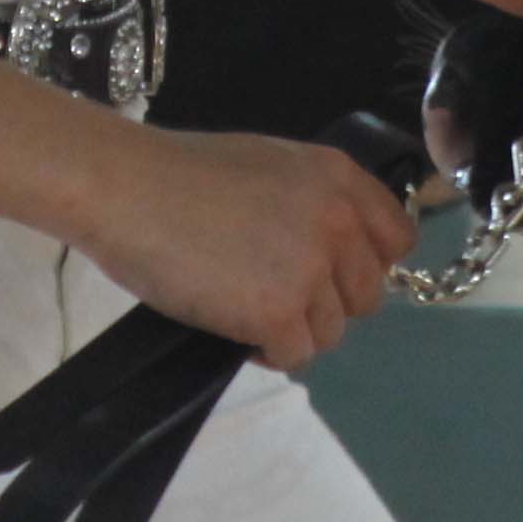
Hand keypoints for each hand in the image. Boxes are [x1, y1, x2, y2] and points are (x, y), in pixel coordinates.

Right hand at [81, 126, 416, 372]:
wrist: (126, 190)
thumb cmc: (179, 174)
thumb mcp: (268, 166)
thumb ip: (312, 203)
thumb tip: (332, 251)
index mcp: (338, 178)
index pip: (397, 239)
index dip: (365, 264)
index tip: (330, 275)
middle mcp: (338, 221)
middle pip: (367, 295)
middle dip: (326, 304)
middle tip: (274, 296)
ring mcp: (311, 268)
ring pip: (332, 332)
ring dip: (294, 331)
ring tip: (245, 312)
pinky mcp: (279, 312)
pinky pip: (296, 355)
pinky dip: (269, 354)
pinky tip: (236, 335)